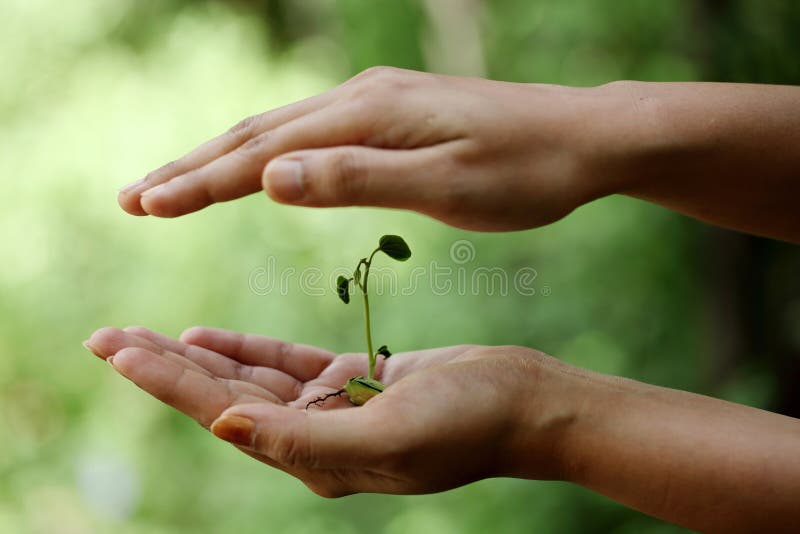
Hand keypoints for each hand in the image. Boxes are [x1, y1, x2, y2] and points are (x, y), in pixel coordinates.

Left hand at [84, 326, 572, 495]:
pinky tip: (209, 337)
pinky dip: (247, 351)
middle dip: (164, 368)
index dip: (168, 383)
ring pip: (248, 380)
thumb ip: (304, 440)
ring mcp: (333, 409)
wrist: (524, 405)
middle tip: (106, 338)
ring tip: (144, 337)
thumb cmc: (468, 424)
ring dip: (197, 357)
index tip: (117, 350)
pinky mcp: (355, 382)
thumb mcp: (389, 436)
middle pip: (223, 397)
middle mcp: (314, 438)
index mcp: (314, 458)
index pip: (223, 414)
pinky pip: (286, 365)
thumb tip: (225, 427)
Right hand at [118, 67, 619, 230]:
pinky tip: (257, 169)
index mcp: (368, 116)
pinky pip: (310, 132)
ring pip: (279, 130)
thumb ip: (358, 181)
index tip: (144, 205)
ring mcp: (375, 101)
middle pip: (256, 134)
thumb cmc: (526, 170)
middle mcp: (361, 98)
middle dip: (190, 168)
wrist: (585, 135)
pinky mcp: (391, 112)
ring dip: (220, 158)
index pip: (263, 154)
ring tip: (173, 185)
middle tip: (132, 197)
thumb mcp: (447, 186)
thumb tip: (270, 179)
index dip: (198, 182)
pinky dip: (266, 153)